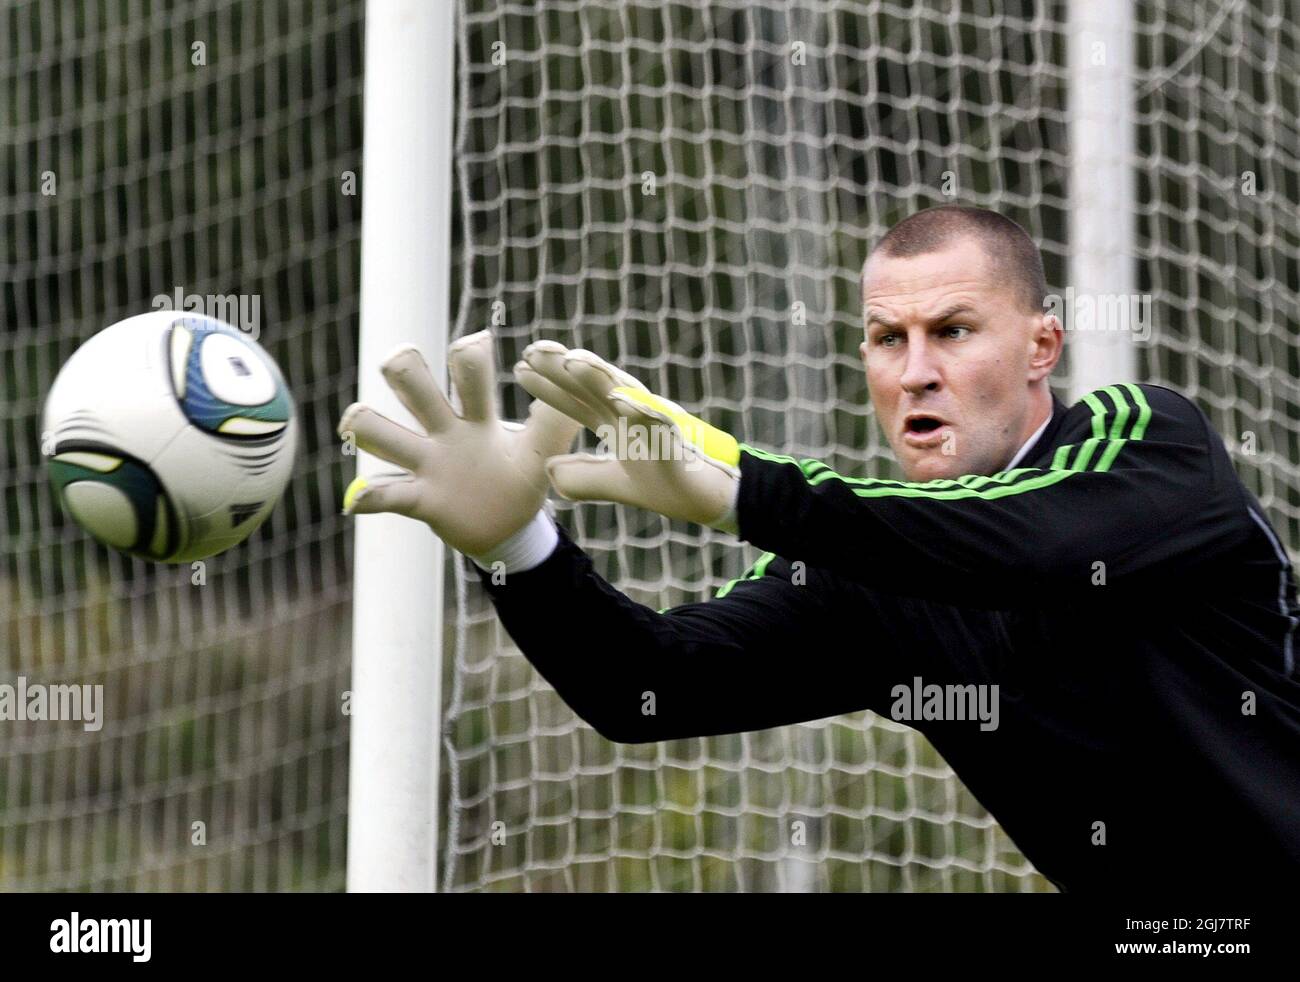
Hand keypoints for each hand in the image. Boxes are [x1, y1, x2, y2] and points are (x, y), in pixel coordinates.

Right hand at [338, 331, 580, 555]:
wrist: (507, 531)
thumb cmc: (521, 484)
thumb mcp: (541, 457)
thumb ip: (554, 426)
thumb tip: (578, 391)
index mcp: (477, 419)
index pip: (469, 376)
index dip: (470, 356)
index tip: (476, 342)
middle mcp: (445, 433)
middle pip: (417, 391)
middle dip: (407, 371)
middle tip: (400, 360)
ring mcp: (428, 465)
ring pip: (388, 437)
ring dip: (370, 426)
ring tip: (357, 417)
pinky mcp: (420, 500)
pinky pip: (388, 496)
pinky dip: (370, 498)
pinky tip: (356, 501)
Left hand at [514, 340, 740, 531]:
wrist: (710, 501)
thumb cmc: (667, 484)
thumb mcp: (615, 485)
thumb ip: (583, 478)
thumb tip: (549, 470)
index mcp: (616, 423)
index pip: (576, 401)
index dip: (549, 387)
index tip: (521, 369)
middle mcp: (632, 415)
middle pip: (593, 387)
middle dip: (564, 368)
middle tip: (533, 350)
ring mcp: (654, 423)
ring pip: (624, 392)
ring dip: (599, 375)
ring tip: (572, 360)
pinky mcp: (676, 440)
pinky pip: (658, 422)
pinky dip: (641, 410)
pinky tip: (621, 400)